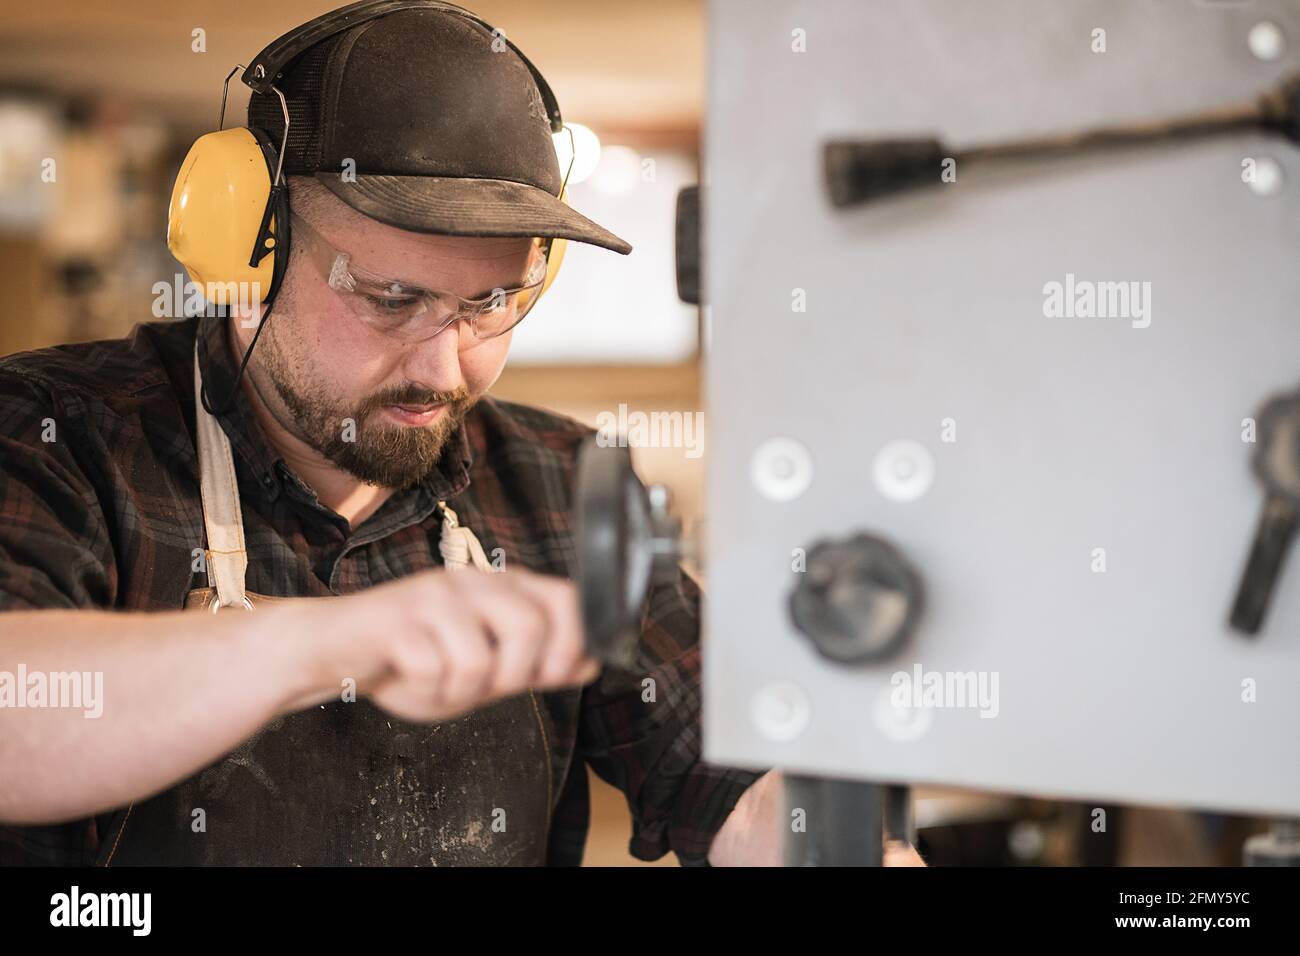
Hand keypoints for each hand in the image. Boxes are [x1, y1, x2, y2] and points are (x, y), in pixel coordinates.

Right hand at [300, 567, 598, 721]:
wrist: (332, 651)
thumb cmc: (411, 659)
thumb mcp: (485, 668)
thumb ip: (535, 663)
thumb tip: (593, 662)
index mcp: (501, 587)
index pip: (567, 598)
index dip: (573, 642)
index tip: (553, 675)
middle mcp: (473, 581)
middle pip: (531, 626)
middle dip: (516, 675)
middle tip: (489, 688)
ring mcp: (435, 596)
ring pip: (481, 659)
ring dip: (461, 692)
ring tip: (438, 684)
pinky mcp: (398, 618)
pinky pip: (435, 671)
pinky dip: (426, 692)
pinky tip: (408, 678)